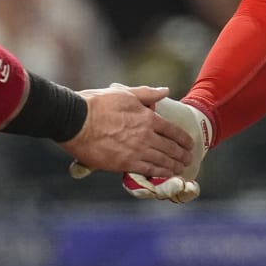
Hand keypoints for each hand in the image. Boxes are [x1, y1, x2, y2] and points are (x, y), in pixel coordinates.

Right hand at [70, 96, 212, 203]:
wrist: (76, 121)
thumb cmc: (97, 104)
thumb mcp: (125, 93)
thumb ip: (147, 94)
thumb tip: (165, 90)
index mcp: (147, 117)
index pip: (173, 130)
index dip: (183, 139)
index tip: (189, 144)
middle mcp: (146, 135)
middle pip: (171, 147)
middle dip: (182, 154)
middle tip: (189, 159)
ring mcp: (137, 150)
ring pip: (163, 160)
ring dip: (175, 165)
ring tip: (181, 168)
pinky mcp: (124, 163)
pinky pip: (148, 170)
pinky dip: (160, 173)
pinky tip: (166, 174)